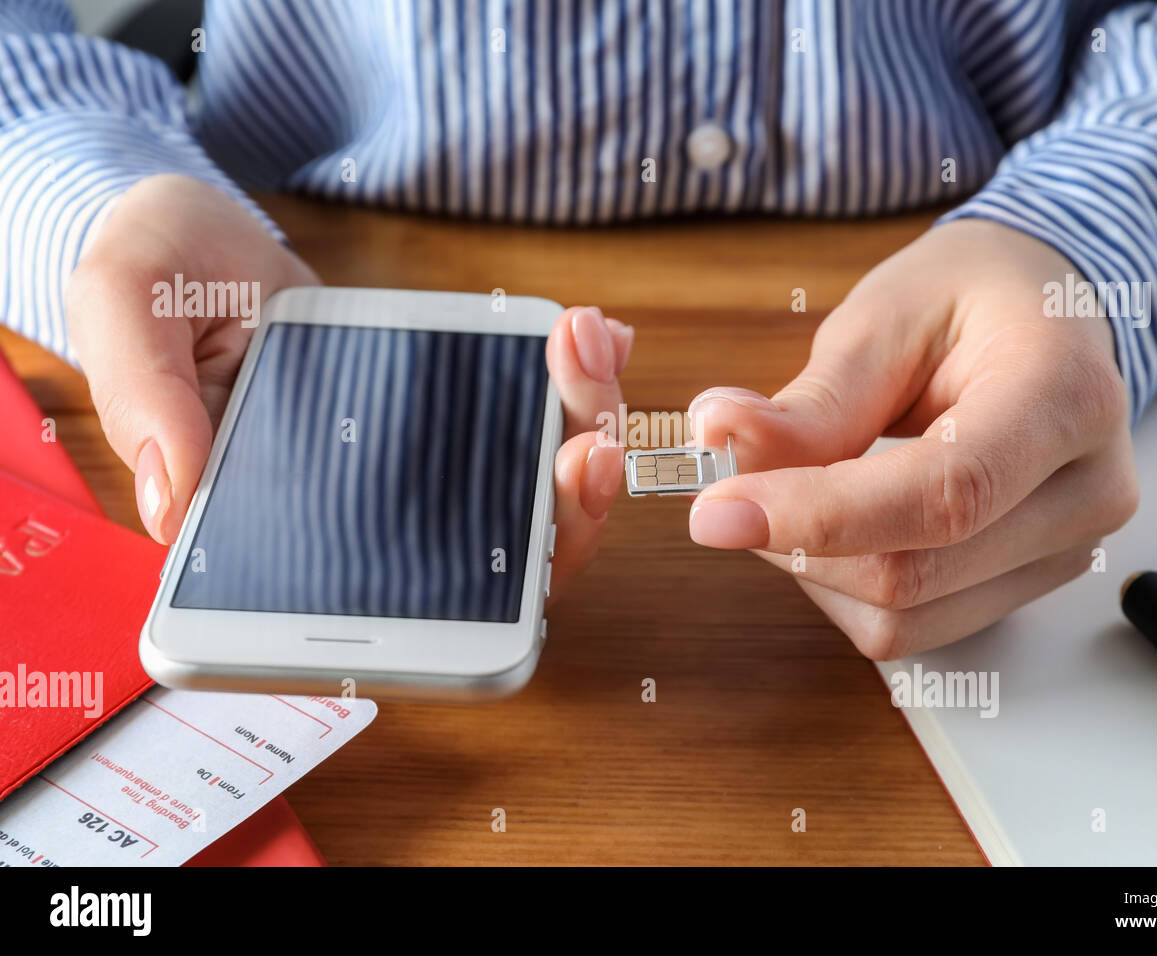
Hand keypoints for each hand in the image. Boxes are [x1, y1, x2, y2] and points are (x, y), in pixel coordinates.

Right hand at [66, 175, 632, 599]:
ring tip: (591, 352)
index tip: (546, 518)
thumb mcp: (124, 309)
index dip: (486, 592)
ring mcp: (407, 466)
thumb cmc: (155, 273)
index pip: (388, 603)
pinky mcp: (438, 415)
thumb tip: (173, 508)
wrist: (195, 234)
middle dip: (565, 503)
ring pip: (519, 492)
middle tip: (589, 437)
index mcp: (274, 530)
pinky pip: (517, 420)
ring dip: (579, 429)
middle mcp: (357, 513)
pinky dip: (568, 384)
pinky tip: (599, 336)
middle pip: (488, 556)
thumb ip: (144, 402)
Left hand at [687, 219, 1138, 658]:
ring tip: (793, 493)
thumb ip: (812, 400)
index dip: (819, 515)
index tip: (716, 512)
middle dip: (794, 541)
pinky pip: (915, 628)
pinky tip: (835, 526)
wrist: (1046, 317)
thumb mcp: (886, 318)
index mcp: (1066, 397)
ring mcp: (1068, 549)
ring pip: (906, 618)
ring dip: (814, 570)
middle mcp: (1087, 489)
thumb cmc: (971, 299)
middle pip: (914, 573)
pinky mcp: (1030, 583)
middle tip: (727, 489)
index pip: (942, 493)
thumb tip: (718, 437)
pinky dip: (846, 589)